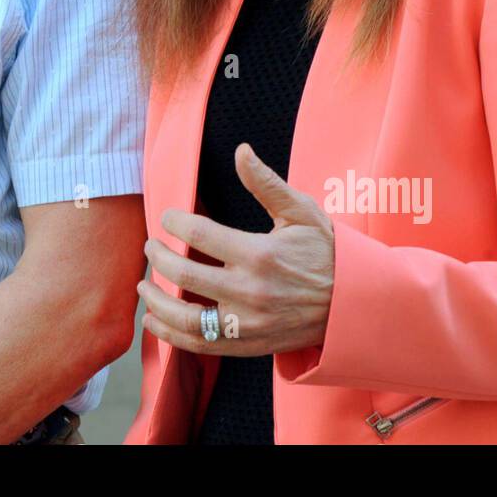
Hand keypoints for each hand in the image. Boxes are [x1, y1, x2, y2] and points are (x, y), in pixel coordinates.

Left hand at [137, 142, 333, 356]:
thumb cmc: (327, 253)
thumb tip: (241, 151)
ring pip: (186, 319)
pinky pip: (201, 346)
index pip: (199, 235)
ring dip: (157, 302)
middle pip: (185, 276)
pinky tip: (155, 321)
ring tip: (143, 286)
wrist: (353, 304)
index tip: (167, 216)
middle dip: (158, 258)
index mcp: (260, 255)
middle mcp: (250, 292)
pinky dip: (172, 336)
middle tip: (150, 246)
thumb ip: (266, 183)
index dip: (174, 222)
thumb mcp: (301, 212)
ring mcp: (248, 323)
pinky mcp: (248, 344)